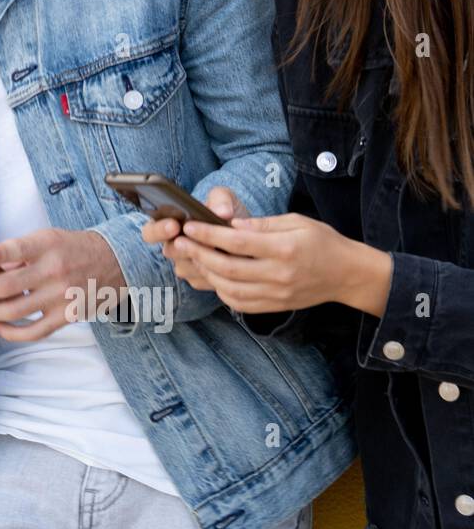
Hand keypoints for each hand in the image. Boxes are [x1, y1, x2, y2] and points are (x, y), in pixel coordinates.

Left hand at [0, 227, 123, 341]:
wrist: (114, 261)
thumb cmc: (71, 248)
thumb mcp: (47, 238)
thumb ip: (19, 252)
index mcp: (47, 245)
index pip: (21, 249)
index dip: (2, 254)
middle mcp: (54, 270)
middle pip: (8, 286)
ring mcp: (61, 296)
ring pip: (16, 311)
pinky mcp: (68, 316)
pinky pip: (35, 331)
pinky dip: (12, 333)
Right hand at [141, 186, 248, 290]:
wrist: (243, 233)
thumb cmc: (225, 211)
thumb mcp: (224, 198)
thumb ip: (220, 199)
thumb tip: (223, 212)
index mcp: (167, 224)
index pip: (150, 231)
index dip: (158, 230)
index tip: (174, 225)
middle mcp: (172, 247)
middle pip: (169, 251)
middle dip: (185, 246)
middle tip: (202, 240)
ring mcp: (183, 266)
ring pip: (186, 267)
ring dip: (203, 259)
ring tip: (223, 249)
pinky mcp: (199, 280)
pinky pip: (202, 279)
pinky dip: (215, 271)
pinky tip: (229, 261)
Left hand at [170, 211, 392, 316]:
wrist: (348, 275)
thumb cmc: (322, 242)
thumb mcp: (297, 222)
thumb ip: (263, 224)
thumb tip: (231, 224)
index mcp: (285, 249)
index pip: (238, 242)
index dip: (209, 235)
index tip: (190, 226)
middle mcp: (279, 274)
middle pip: (229, 268)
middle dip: (199, 254)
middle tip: (181, 242)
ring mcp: (277, 294)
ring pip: (231, 289)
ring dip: (207, 274)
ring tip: (194, 259)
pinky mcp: (275, 306)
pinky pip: (241, 304)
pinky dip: (222, 291)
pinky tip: (214, 277)